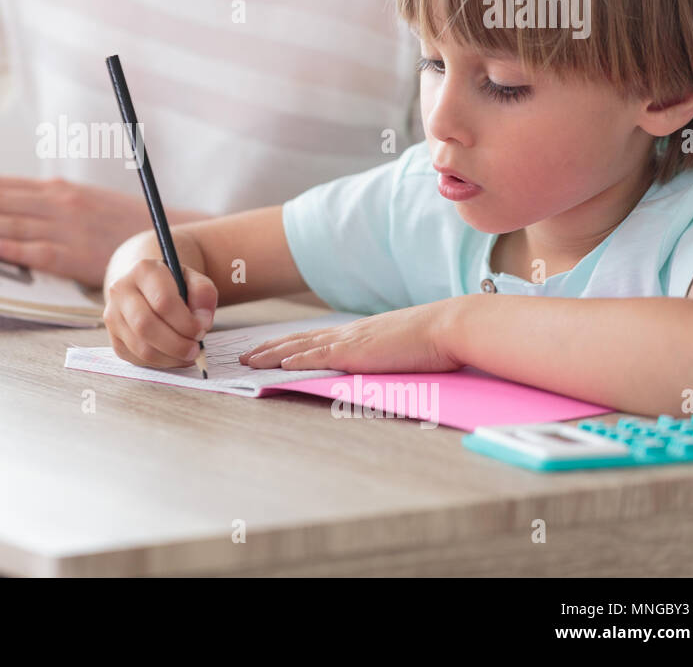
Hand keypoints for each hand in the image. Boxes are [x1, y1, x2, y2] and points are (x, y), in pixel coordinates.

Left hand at [0, 174, 186, 286]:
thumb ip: (44, 207)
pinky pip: (41, 252)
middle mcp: (57, 203)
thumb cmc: (118, 225)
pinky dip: (13, 248)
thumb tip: (1, 213)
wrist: (166, 237)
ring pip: (11, 222)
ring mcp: (67, 228)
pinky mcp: (79, 255)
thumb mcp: (80, 205)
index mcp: (54, 191)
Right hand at [103, 259, 218, 369]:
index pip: (163, 302)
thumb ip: (203, 293)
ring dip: (170, 357)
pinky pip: (137, 358)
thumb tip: (202, 321)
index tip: (201, 330)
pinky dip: (160, 363)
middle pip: (146, 326)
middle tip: (195, 349)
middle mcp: (121, 291)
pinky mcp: (114, 338)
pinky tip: (174, 355)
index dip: (186, 322)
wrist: (144, 288)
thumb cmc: (172, 286)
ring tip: (188, 354)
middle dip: (176, 344)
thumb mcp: (192, 279)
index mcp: (143, 271)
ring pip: (141, 347)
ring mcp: (113, 316)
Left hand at [238, 301, 461, 372]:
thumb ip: (383, 356)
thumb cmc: (434, 341)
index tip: (267, 349)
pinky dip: (295, 360)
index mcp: (357, 333)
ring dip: (270, 354)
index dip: (288, 344)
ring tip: (247, 361)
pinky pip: (318, 356)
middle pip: (297, 340)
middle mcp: (347, 334)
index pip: (314, 339)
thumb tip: (377, 366)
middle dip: (268, 349)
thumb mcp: (400, 348)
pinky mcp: (356, 352)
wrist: (449, 327)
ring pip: (299, 347)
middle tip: (243, 356)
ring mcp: (350, 341)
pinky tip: (277, 365)